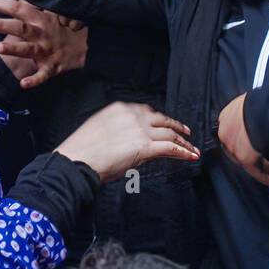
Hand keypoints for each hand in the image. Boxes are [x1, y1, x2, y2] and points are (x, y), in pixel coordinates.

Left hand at [0, 0, 88, 89]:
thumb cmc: (61, 28)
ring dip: (14, 49)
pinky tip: (22, 84)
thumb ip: (31, 3)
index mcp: (39, 19)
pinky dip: (34, 80)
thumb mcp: (49, 12)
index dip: (0, 3)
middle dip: (1, 25)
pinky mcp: (51, 67)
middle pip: (19, 27)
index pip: (17, 8)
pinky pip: (42, 75)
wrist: (85, 46)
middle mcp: (41, 34)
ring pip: (28, 49)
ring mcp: (46, 51)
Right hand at [56, 102, 197, 182]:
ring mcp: (141, 130)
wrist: (77, 160)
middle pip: (162, 119)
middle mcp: (133, 115)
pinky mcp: (146, 146)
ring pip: (170, 133)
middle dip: (176, 126)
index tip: (165, 124)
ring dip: (183, 141)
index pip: (147, 111)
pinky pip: (171, 148)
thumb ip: (120, 129)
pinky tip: (190, 156)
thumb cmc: (83, 150)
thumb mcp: (102, 129)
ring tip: (191, 148)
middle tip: (185, 133)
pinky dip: (183, 152)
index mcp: (120, 108)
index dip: (159, 119)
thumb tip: (135, 139)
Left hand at [218, 93, 268, 186]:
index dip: (244, 140)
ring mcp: (233, 145)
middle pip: (238, 148)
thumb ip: (254, 110)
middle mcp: (226, 131)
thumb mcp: (254, 101)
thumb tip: (265, 112)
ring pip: (248, 160)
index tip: (254, 144)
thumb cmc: (263, 100)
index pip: (233, 132)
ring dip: (264, 167)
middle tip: (263, 161)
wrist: (263, 107)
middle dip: (252, 155)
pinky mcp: (244, 156)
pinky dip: (263, 174)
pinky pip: (254, 168)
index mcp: (227, 115)